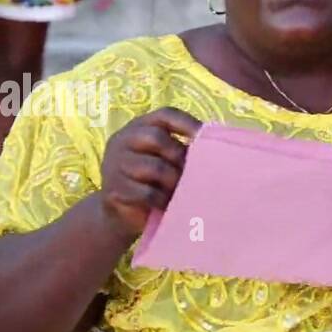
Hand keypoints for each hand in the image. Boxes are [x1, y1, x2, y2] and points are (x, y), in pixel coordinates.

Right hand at [97, 107, 201, 239]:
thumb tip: (217, 150)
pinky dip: (164, 200)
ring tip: (181, 191)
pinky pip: (148, 193)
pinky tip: (168, 205)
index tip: (205, 137)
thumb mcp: (165, 161)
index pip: (165, 115)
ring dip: (174, 181)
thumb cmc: (152, 183)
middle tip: (191, 173)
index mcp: (138, 128)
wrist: (120, 216)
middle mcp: (122, 141)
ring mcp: (115, 166)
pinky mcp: (115, 191)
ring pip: (154, 167)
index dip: (188, 123)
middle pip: (156, 137)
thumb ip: (181, 150)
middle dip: (179, 156)